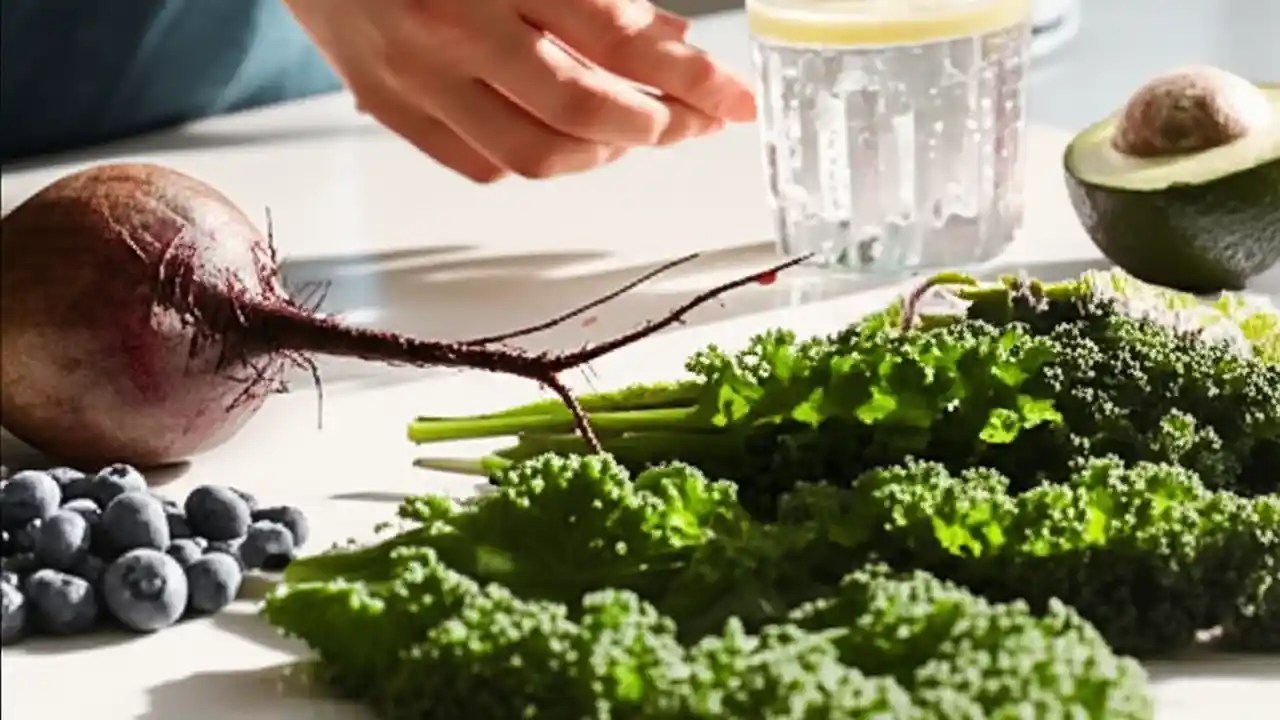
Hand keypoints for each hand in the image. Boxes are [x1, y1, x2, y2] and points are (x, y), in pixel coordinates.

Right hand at [283, 0, 756, 182]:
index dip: (691, 77)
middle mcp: (455, 28)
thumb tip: (663, 42)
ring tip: (631, 133)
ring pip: (534, 154)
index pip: (619, 37)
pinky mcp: (388, 105)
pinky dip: (535, 163)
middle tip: (693, 122)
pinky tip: (561, 139)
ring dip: (601, 154)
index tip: (736, 99)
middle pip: (583, 110)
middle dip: (657, 126)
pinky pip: (479, 165)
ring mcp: (417, 76)